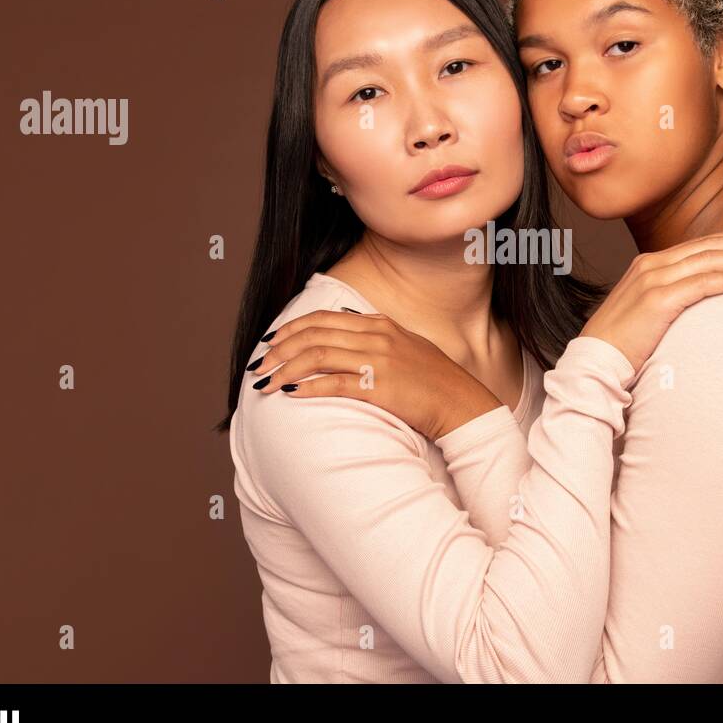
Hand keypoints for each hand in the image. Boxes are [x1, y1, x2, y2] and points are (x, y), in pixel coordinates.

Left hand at [246, 310, 501, 440]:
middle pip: (314, 335)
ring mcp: (379, 360)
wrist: (462, 403)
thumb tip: (347, 334)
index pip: (324, 318)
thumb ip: (377, 338)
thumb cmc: (435, 382)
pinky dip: (307, 388)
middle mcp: (377, 336)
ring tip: (267, 383)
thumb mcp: (406, 347)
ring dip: (285, 369)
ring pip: (317, 356)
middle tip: (259, 365)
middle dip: (279, 349)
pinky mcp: (380, 386)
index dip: (291, 328)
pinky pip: (334, 384)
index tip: (270, 341)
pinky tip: (290, 394)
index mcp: (380, 324)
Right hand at [580, 225, 722, 370]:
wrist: (595, 360)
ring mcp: (653, 280)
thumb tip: (696, 298)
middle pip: (708, 247)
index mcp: (649, 264)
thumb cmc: (623, 342)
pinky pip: (702, 284)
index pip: (698, 244)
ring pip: (709, 261)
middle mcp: (652, 265)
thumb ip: (670, 296)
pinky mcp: (658, 300)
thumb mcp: (647, 311)